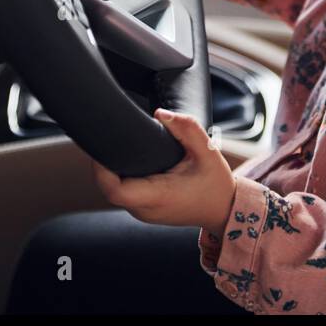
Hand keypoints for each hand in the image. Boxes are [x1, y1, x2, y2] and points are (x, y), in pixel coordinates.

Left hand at [91, 108, 235, 236]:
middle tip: (107, 136)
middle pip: (108, 187)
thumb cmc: (216, 184)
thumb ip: (188, 129)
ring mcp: (142, 212)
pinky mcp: (143, 209)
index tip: (102, 146)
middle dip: (103, 162)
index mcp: (159, 196)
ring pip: (112, 190)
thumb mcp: (208, 152)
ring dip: (110, 169)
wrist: (224, 210)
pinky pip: (123, 192)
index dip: (101, 168)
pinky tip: (127, 158)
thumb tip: (161, 113)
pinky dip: (120, 175)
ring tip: (117, 144)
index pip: (115, 190)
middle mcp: (145, 208)